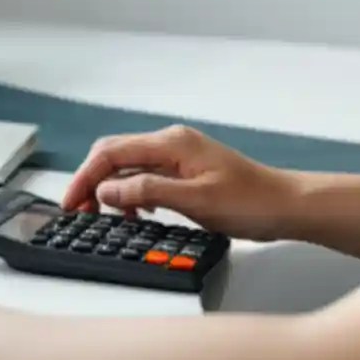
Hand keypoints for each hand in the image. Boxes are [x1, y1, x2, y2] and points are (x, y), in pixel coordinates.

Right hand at [61, 125, 297, 240]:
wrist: (288, 206)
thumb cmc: (253, 201)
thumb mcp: (195, 200)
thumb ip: (147, 191)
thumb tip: (107, 189)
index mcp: (171, 143)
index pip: (111, 153)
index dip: (85, 177)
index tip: (71, 201)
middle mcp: (170, 143)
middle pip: (113, 155)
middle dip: (91, 181)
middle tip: (80, 210)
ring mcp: (177, 155)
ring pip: (127, 167)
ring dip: (110, 190)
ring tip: (105, 216)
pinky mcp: (183, 170)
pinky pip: (144, 176)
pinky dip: (130, 193)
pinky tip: (135, 212)